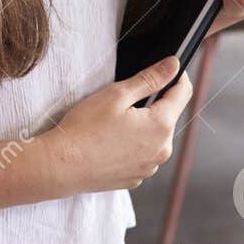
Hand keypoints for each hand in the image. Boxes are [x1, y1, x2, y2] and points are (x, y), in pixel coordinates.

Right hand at [44, 57, 192, 192]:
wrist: (60, 166)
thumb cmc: (85, 129)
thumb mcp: (117, 94)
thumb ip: (150, 79)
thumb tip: (173, 65)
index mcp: (161, 126)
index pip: (184, 93)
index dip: (176, 76)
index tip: (165, 68)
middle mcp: (161, 150)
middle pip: (168, 116)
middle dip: (154, 103)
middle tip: (125, 97)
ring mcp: (148, 167)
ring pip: (155, 136)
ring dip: (143, 125)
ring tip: (114, 122)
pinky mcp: (135, 177)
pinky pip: (142, 154)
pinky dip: (133, 144)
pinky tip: (110, 141)